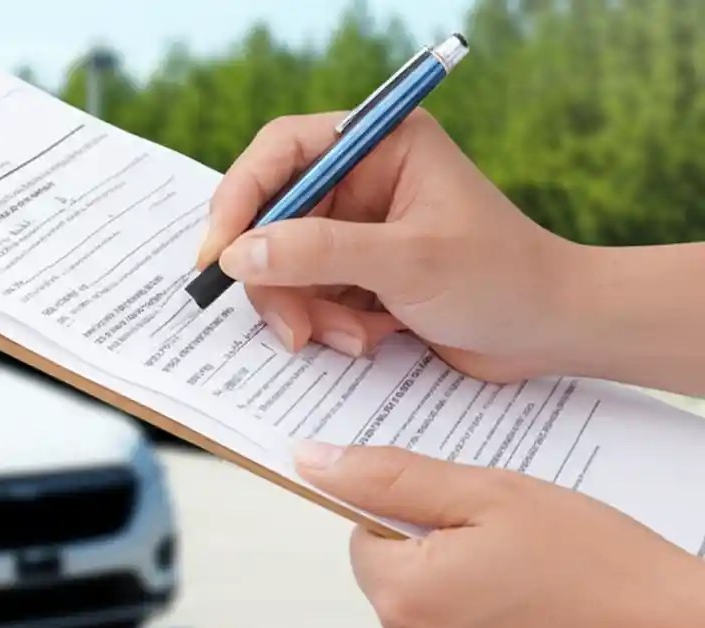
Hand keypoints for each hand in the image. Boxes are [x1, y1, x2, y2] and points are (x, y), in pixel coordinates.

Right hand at [198, 110, 588, 383]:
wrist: (551, 332)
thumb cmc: (501, 279)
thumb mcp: (407, 261)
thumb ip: (319, 252)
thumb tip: (240, 253)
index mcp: (379, 144)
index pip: (281, 152)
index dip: (240, 198)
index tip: (220, 253)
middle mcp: (361, 178)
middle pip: (271, 217)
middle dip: (277, 277)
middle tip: (291, 328)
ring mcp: (355, 228)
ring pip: (282, 265)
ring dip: (307, 311)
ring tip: (352, 337)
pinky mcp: (356, 272)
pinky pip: (306, 296)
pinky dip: (326, 324)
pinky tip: (368, 339)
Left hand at [291, 440, 704, 627]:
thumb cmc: (603, 571)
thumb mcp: (492, 495)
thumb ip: (391, 476)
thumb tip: (312, 459)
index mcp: (403, 597)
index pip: (364, 534)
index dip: (417, 517)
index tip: (468, 517)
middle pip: (395, 582)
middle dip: (440, 559)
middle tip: (512, 552)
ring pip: (427, 623)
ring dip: (465, 603)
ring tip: (535, 591)